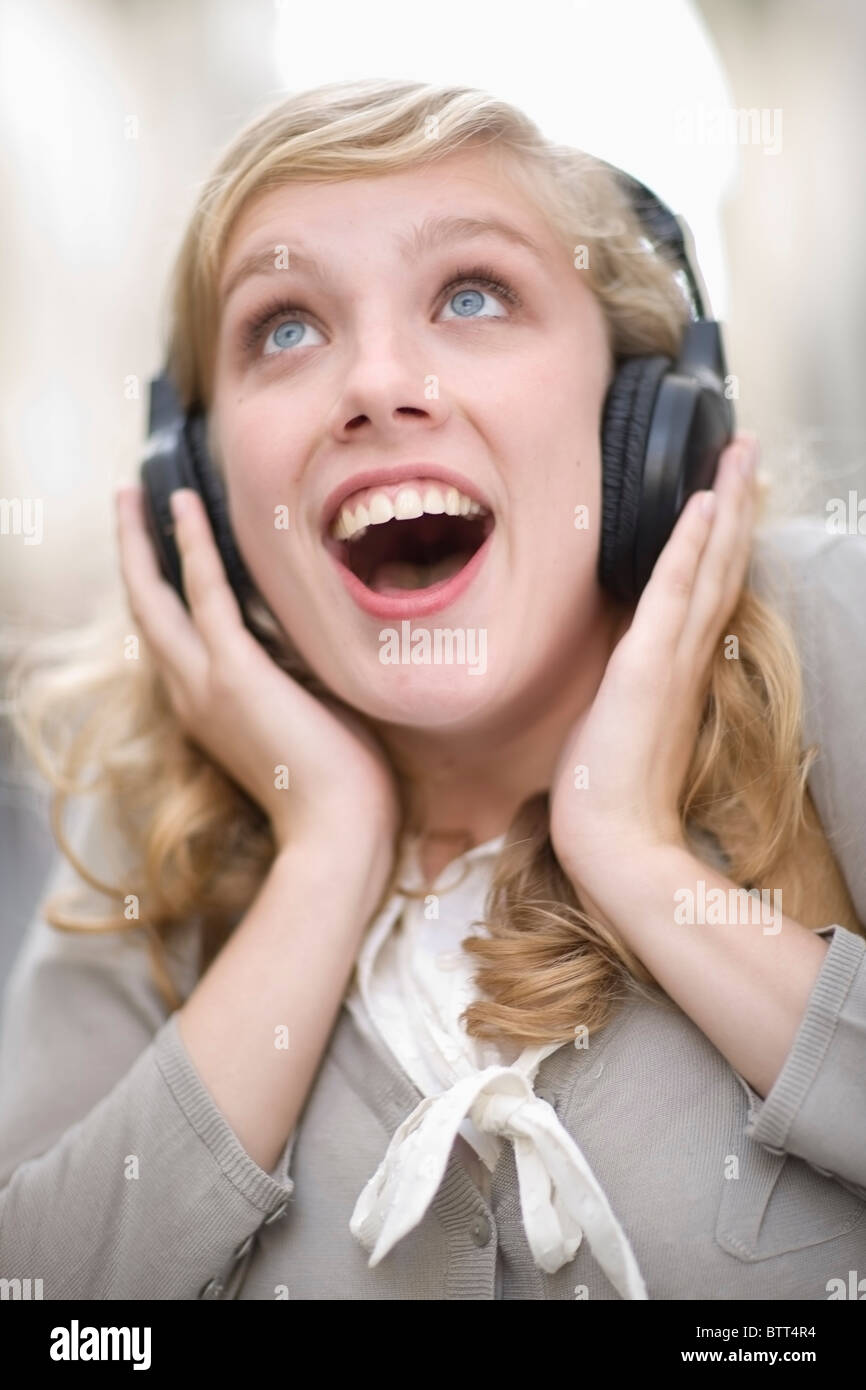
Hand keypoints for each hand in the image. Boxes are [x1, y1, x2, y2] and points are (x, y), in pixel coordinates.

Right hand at [115, 485, 400, 877]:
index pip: (172, 638)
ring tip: (136, 491)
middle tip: (125, 502)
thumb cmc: (339, 789)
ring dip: (144, 539)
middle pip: (145, 611)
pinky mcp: (235, 672)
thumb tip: (317, 641)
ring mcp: (208, 683)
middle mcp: (192, 694)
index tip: (158, 551)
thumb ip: (293, 680)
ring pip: (158, 596)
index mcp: (208, 709)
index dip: (159, 591)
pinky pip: (206, 593)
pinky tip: (184, 506)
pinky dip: (192, 546)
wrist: (338, 833)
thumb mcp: (304, 723)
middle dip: (131, 553)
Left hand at [549, 433, 760, 896]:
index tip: (731, 495)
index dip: (724, 540)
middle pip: (723, 565)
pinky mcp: (646, 666)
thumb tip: (619, 669)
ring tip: (738, 453)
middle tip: (749, 448)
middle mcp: (687, 657)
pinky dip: (689, 546)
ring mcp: (671, 659)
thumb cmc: (611, 796)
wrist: (614, 842)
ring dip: (723, 504)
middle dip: (736, 503)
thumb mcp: (620, 727)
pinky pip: (671, 592)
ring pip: (709, 566)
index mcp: (682, 670)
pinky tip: (702, 503)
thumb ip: (630, 690)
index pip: (710, 590)